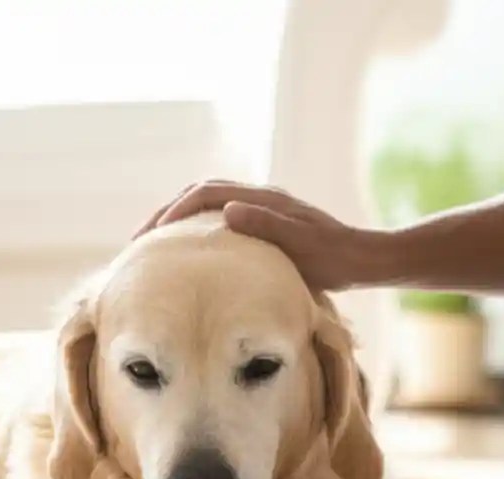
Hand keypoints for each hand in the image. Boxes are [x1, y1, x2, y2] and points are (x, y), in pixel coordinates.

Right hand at [134, 180, 377, 290]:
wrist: (365, 259)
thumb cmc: (335, 257)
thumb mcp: (301, 243)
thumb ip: (267, 224)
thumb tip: (228, 209)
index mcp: (262, 198)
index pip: (205, 193)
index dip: (175, 212)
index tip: (151, 236)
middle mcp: (258, 199)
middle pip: (199, 194)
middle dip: (166, 214)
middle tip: (138, 241)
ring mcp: (261, 210)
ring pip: (207, 206)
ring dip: (178, 221)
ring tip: (154, 247)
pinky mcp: (265, 226)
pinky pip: (219, 221)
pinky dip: (196, 230)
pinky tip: (190, 256)